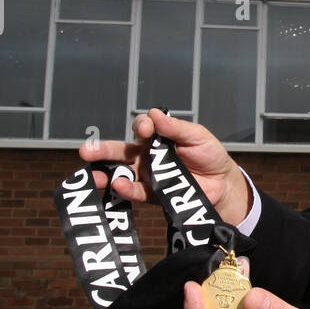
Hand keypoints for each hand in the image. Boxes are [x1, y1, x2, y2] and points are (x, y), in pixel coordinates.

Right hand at [78, 108, 249, 223]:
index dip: (142, 127)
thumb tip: (155, 113)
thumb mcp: (197, 136)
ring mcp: (148, 176)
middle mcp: (147, 156)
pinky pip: (136, 192)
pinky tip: (118, 186)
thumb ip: (177, 128)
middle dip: (103, 150)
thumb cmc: (210, 155)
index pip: (141, 129)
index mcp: (157, 138)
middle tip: (87, 151)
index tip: (147, 128)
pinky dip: (126, 190)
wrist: (223, 184)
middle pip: (121, 151)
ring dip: (105, 175)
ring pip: (121, 173)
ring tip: (92, 175)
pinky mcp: (154, 194)